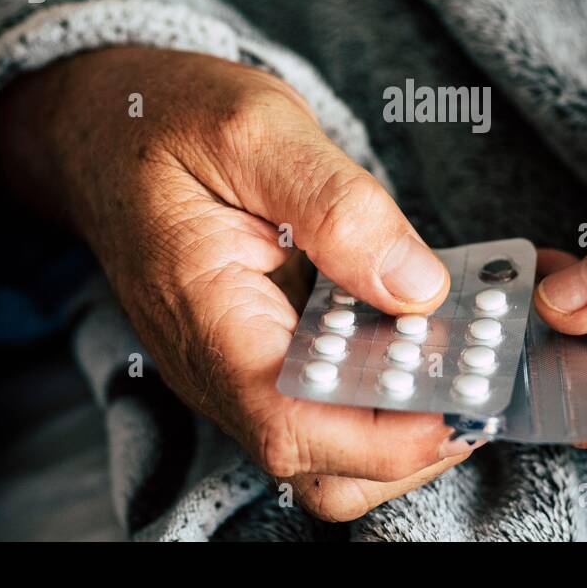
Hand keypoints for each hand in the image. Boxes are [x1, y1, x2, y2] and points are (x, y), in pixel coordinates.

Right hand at [0, 47, 477, 520]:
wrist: (102, 124)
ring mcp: (240, 368)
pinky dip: (393, 382)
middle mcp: (218, 367)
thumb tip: (418, 287)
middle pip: (320, 468)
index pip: (291, 427)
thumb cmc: (165, 119)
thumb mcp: (255, 130)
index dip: (385, 436)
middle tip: (483, 377)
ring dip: (410, 418)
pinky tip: (436, 332)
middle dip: (414, 444)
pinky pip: (331, 401)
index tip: (462, 400)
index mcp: (206, 317)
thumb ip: (336, 206)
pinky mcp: (263, 353)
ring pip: (332, 449)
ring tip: (471, 354)